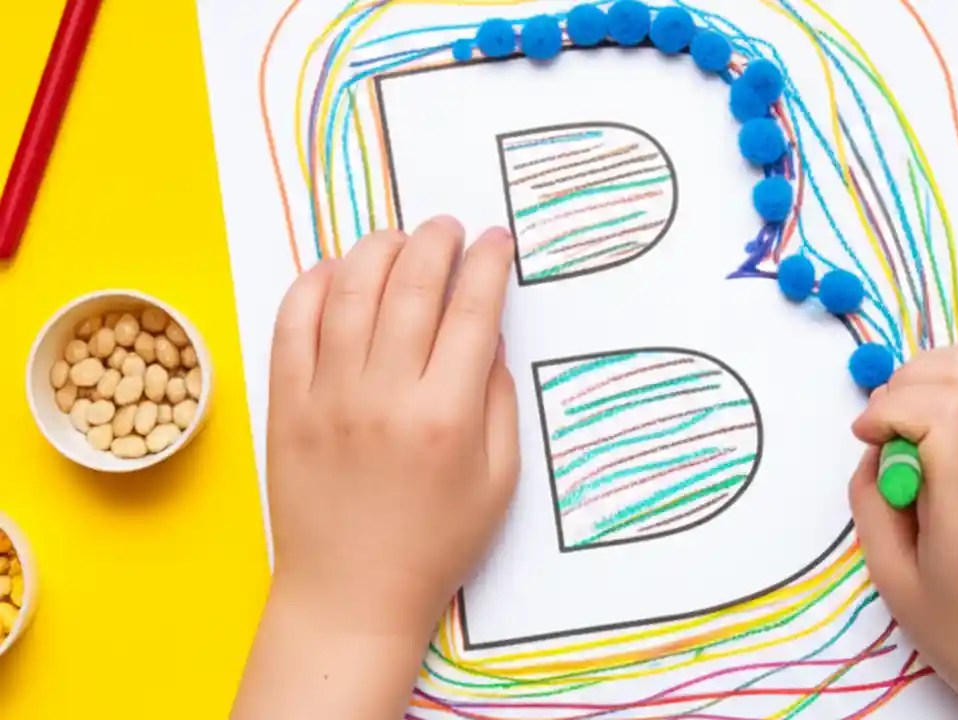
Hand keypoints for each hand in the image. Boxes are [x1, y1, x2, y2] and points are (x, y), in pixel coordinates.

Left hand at [233, 217, 518, 719]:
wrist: (352, 594)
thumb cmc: (434, 543)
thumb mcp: (497, 480)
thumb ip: (496, 401)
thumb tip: (486, 336)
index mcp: (445, 415)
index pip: (472, 311)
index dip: (487, 264)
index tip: (495, 241)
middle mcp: (385, 396)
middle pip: (411, 287)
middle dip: (435, 242)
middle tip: (447, 226)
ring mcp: (328, 397)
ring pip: (349, 292)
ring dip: (376, 250)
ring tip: (397, 237)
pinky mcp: (286, 406)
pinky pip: (292, 326)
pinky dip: (310, 286)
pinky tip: (333, 271)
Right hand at [849, 345, 957, 718]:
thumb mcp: (890, 576)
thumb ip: (871, 500)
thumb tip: (877, 446)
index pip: (946, 408)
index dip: (892, 406)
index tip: (866, 437)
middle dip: (909, 381)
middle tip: (885, 430)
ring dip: (930, 386)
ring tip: (906, 436)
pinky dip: (947, 406)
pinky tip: (932, 456)